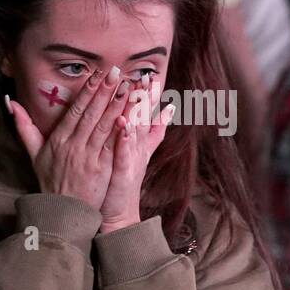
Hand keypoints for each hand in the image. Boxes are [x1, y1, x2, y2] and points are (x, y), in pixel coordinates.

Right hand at [7, 67, 130, 210]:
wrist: (62, 212)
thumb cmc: (50, 181)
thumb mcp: (33, 154)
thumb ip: (24, 126)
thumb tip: (11, 103)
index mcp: (58, 139)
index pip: (75, 110)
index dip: (87, 91)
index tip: (97, 74)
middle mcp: (73, 146)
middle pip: (91, 114)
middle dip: (104, 92)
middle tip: (116, 72)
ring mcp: (88, 157)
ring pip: (104, 127)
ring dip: (117, 106)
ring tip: (128, 88)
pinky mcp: (101, 169)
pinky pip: (113, 146)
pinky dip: (123, 131)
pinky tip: (132, 117)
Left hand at [100, 74, 172, 232]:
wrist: (119, 214)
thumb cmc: (122, 183)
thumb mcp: (138, 153)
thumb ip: (153, 131)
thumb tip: (169, 110)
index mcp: (139, 142)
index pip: (146, 115)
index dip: (149, 96)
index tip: (150, 75)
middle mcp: (139, 149)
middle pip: (145, 118)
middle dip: (146, 97)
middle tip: (149, 77)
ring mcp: (132, 159)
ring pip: (136, 131)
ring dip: (138, 111)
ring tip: (137, 92)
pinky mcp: (124, 172)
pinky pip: (124, 152)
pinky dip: (125, 138)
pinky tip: (123, 125)